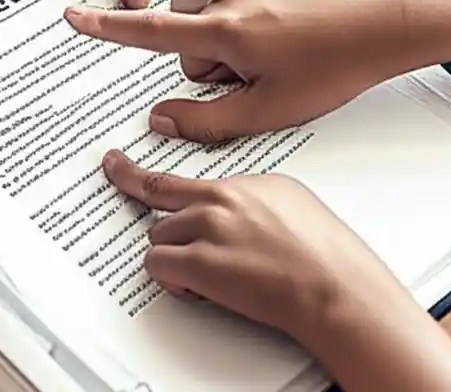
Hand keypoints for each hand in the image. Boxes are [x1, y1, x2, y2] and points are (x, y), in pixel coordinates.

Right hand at [65, 0, 434, 141]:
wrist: (382, 26)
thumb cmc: (331, 68)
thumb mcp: (267, 111)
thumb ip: (206, 120)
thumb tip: (162, 119)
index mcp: (223, 31)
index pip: (148, 31)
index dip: (106, 28)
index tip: (72, 18)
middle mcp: (229, 0)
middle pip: (184, 37)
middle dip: (204, 65)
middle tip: (250, 84)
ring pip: (211, 25)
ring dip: (226, 50)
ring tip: (274, 66)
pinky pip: (237, 10)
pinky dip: (248, 33)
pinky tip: (287, 48)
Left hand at [102, 150, 391, 340]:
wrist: (336, 289)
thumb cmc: (328, 259)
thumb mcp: (295, 206)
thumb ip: (255, 202)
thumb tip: (238, 212)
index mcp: (247, 183)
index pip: (189, 178)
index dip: (156, 173)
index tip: (129, 161)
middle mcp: (223, 198)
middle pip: (159, 191)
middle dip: (131, 183)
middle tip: (114, 170)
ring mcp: (208, 227)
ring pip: (158, 235)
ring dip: (173, 256)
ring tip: (205, 275)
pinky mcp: (199, 261)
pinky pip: (157, 264)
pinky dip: (170, 279)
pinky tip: (194, 286)